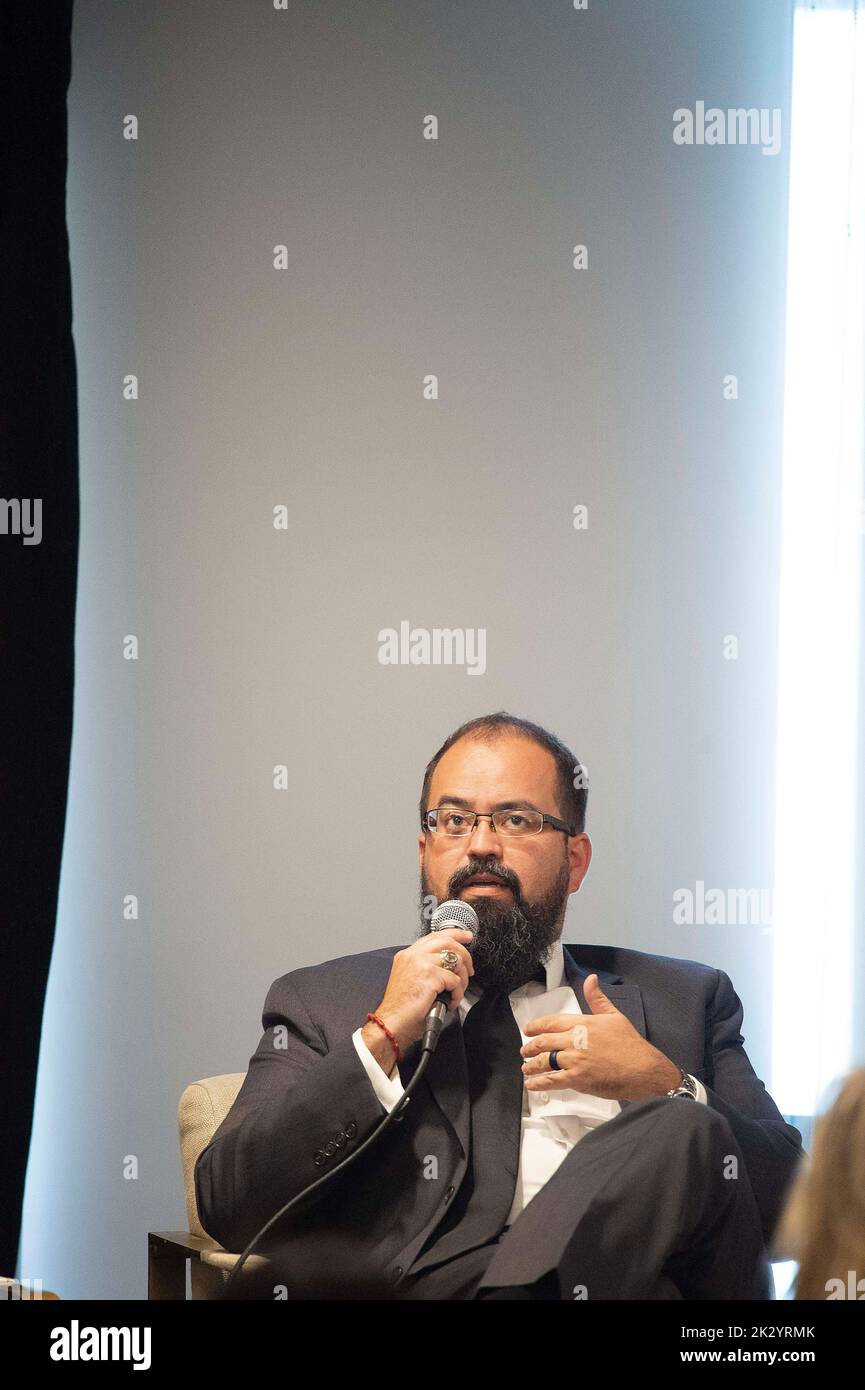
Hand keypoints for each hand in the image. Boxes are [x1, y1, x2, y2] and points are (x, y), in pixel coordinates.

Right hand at [364, 929, 474, 1054]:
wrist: (392, 1023)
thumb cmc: (400, 1010)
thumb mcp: (410, 980)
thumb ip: (425, 968)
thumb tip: (448, 967)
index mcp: (407, 955)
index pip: (434, 936)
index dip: (454, 935)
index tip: (466, 937)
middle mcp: (413, 955)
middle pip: (447, 941)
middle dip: (465, 953)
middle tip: (470, 968)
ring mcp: (421, 963)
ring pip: (455, 960)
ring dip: (463, 978)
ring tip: (458, 991)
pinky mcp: (430, 975)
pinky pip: (455, 980)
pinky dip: (458, 993)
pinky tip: (451, 1001)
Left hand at [519, 973, 680, 1100]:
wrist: (644, 1069)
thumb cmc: (631, 1045)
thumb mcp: (614, 1016)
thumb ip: (597, 999)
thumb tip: (591, 980)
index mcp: (583, 1023)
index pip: (552, 1022)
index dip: (536, 1026)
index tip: (529, 1030)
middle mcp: (575, 1040)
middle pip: (544, 1042)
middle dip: (530, 1047)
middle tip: (524, 1050)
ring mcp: (575, 1060)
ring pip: (545, 1061)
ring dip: (531, 1065)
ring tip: (526, 1068)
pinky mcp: (578, 1079)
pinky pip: (552, 1080)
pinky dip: (539, 1083)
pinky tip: (532, 1084)